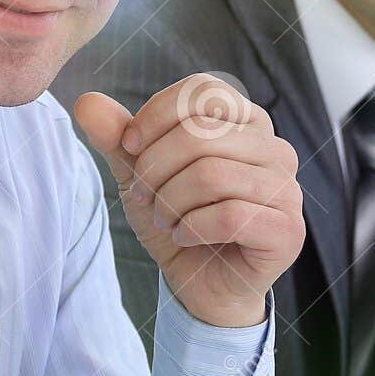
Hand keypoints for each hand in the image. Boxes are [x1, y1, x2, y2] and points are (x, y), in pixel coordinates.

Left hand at [73, 75, 303, 329]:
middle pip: (201, 134)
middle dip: (155, 169)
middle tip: (144, 197)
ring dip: (170, 202)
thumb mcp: (139, 175)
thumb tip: (87, 102)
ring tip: (165, 219)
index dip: (155, 115)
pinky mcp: (287, 231)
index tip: (129, 147)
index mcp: (246, 122)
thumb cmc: (177, 221)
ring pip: (211, 175)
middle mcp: (275, 149)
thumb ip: (117, 138)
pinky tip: (186, 236)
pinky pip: (229, 216)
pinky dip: (192, 229)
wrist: (199, 285)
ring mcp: (287, 189)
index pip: (203, 90)